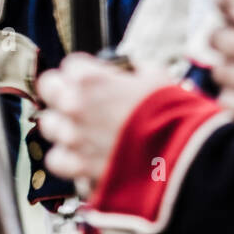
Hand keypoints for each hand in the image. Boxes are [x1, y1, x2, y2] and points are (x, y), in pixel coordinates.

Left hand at [36, 55, 169, 189]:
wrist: (185, 158)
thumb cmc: (173, 116)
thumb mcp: (154, 77)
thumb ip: (132, 72)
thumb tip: (128, 73)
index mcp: (90, 78)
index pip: (69, 65)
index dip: (83, 73)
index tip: (92, 81)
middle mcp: (75, 105)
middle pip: (48, 88)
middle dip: (62, 91)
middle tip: (78, 99)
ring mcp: (74, 137)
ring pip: (50, 124)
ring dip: (64, 126)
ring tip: (82, 130)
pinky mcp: (79, 167)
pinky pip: (57, 160)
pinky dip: (68, 159)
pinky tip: (82, 156)